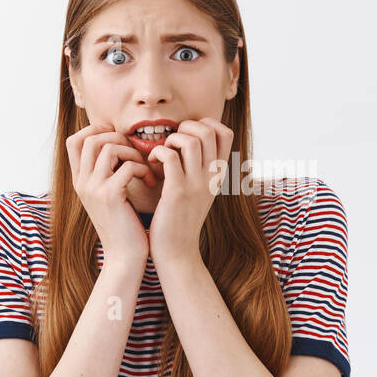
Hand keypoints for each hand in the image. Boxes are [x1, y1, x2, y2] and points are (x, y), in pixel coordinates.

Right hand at [65, 121, 156, 270]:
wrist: (124, 256)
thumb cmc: (123, 225)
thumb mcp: (109, 195)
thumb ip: (107, 172)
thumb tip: (119, 145)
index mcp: (79, 181)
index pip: (75, 141)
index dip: (96, 130)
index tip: (119, 139)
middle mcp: (81, 183)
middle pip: (90, 138)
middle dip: (118, 138)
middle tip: (135, 153)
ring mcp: (92, 189)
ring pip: (109, 147)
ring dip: (133, 152)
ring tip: (144, 168)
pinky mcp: (109, 196)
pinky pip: (128, 166)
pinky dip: (143, 168)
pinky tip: (150, 181)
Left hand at [145, 117, 232, 266]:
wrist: (177, 252)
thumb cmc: (179, 219)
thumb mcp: (198, 192)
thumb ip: (197, 169)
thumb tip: (186, 143)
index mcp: (218, 174)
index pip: (225, 133)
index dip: (204, 124)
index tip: (186, 135)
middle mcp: (212, 176)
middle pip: (208, 130)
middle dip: (185, 127)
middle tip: (170, 142)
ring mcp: (196, 184)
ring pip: (190, 140)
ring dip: (170, 139)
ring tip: (160, 153)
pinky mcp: (176, 192)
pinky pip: (169, 156)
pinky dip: (157, 153)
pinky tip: (151, 165)